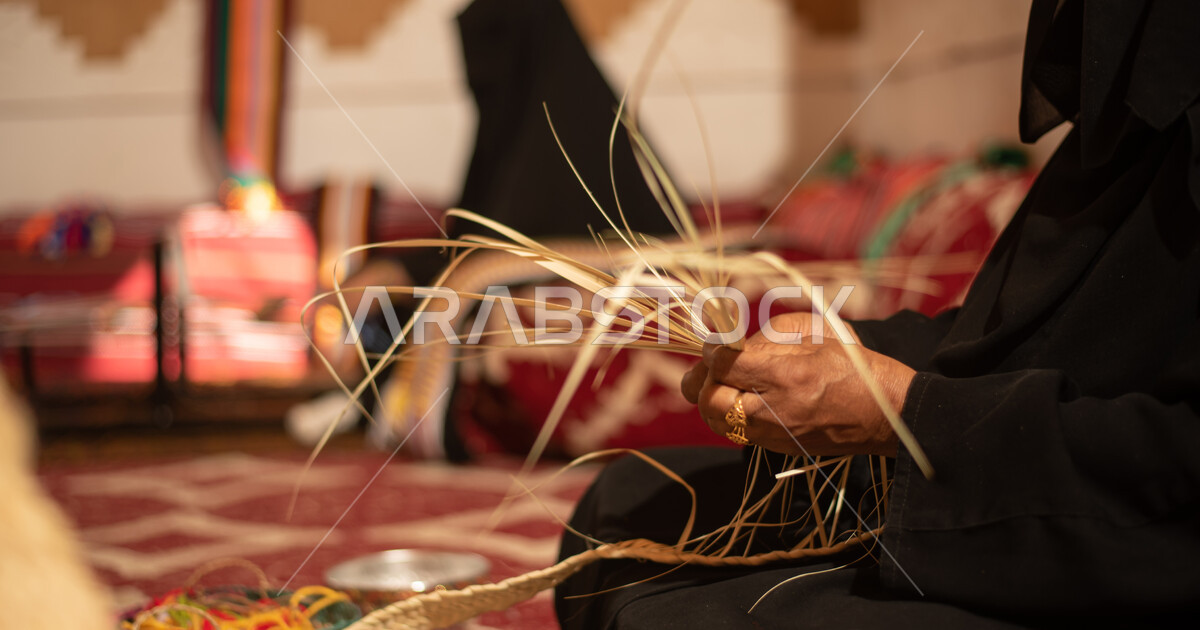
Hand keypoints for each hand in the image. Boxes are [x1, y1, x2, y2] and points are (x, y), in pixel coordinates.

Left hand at [680, 312, 913, 455]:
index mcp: (787, 375)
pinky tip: (745, 398)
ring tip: (727, 382)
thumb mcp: (816, 335)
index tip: (716, 342)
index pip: (725, 364)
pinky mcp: (777, 448)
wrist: (886, 414)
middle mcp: (775, 409)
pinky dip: (730, 414)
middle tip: (714, 366)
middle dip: (703, 380)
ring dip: (712, 399)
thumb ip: (768, 337)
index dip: (712, 350)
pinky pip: (735, 432)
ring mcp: (774, 434)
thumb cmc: (853, 366)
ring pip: (716, 422)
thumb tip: (731, 343)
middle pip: (709, 400)